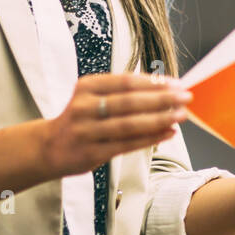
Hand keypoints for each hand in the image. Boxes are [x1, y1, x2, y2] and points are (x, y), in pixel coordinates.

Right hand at [40, 73, 191, 177]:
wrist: (48, 147)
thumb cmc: (81, 118)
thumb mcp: (93, 97)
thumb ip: (122, 93)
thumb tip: (165, 88)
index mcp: (87, 86)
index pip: (126, 81)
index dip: (154, 82)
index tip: (178, 83)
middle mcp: (84, 106)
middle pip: (129, 102)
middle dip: (162, 99)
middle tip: (186, 98)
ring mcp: (86, 130)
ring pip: (129, 124)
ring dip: (159, 119)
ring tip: (181, 116)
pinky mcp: (91, 152)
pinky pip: (126, 144)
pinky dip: (150, 138)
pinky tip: (168, 133)